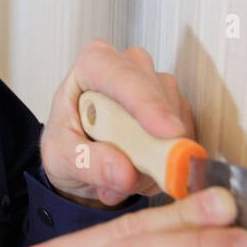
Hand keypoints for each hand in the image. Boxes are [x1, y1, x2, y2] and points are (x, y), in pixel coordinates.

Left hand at [39, 40, 195, 207]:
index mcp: (93, 65)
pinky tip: (138, 172)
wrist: (81, 155)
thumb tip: (125, 174)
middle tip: (126, 181)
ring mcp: (157, 85)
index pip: (123, 77)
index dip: (147, 104)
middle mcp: (130, 66)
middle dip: (152, 145)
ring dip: (154, 160)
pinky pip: (185, 138)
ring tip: (121, 177)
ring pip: (177, 120)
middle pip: (158, 97)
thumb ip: (88, 163)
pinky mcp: (176, 108)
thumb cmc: (66, 143)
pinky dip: (164, 163)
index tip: (168, 133)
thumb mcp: (61, 157)